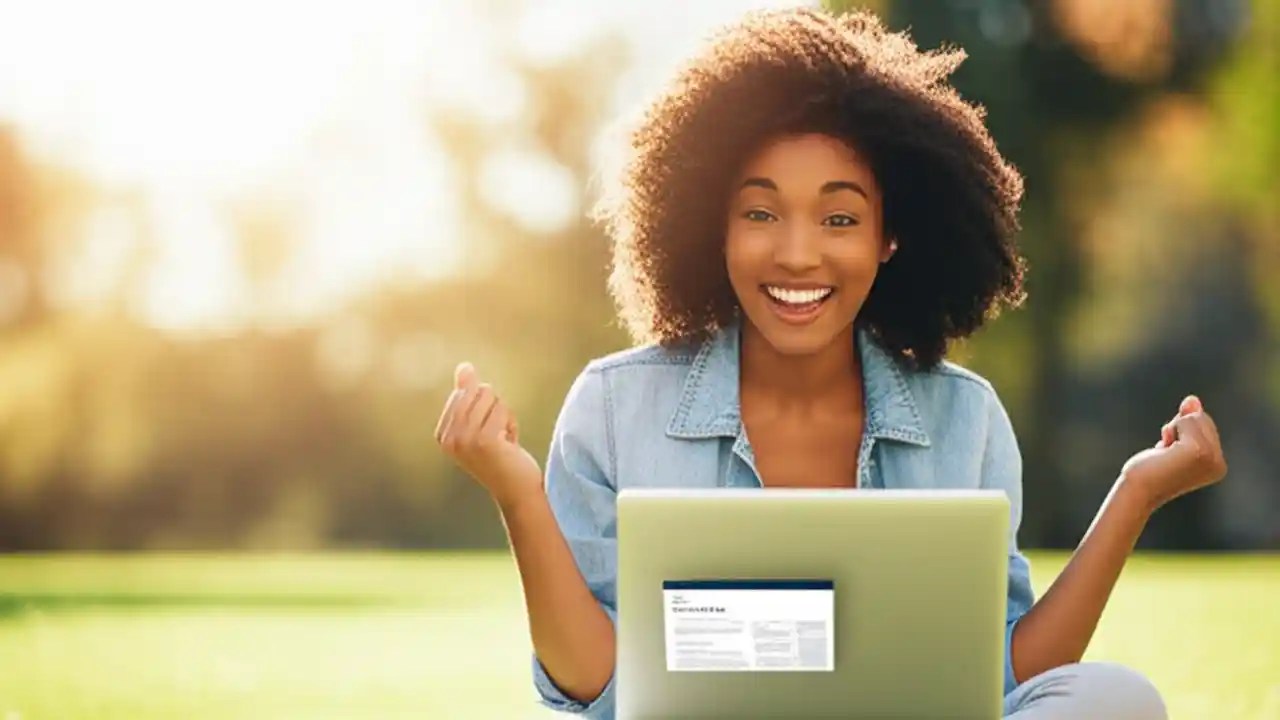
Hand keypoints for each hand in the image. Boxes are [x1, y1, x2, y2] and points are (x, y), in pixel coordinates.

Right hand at [435, 362, 542, 508]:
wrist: (516, 490)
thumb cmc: (501, 457)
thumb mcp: (480, 424)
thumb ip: (468, 395)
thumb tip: (463, 366)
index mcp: (442, 434)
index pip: (463, 392)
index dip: (483, 406)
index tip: (485, 432)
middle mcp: (450, 438)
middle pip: (477, 391)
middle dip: (494, 408)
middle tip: (497, 435)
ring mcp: (466, 439)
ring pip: (491, 396)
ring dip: (504, 415)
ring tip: (503, 440)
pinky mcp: (485, 440)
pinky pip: (502, 408)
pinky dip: (511, 422)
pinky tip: (510, 443)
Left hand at [1119, 395, 1226, 511]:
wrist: (1137, 491)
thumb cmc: (1150, 470)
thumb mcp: (1172, 441)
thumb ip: (1188, 421)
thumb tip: (1193, 399)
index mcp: (1218, 465)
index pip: (1205, 424)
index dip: (1182, 432)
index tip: (1171, 454)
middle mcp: (1220, 463)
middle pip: (1202, 418)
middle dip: (1179, 428)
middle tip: (1167, 453)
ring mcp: (1211, 458)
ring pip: (1194, 417)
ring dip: (1173, 430)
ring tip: (1165, 453)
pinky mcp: (1198, 451)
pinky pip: (1186, 420)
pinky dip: (1171, 430)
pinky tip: (1164, 450)